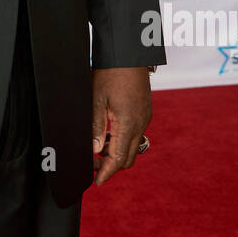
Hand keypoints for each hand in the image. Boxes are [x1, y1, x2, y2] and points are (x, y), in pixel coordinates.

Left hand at [91, 67, 151, 186]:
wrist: (129, 54)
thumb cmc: (111, 73)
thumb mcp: (97, 99)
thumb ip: (96, 127)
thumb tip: (96, 150)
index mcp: (128, 124)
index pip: (118, 158)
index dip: (106, 172)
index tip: (96, 182)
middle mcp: (140, 124)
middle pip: (128, 157)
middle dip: (110, 166)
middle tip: (92, 167)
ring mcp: (144, 118)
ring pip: (132, 146)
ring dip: (116, 152)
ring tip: (97, 150)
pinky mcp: (144, 112)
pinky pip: (135, 133)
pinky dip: (122, 140)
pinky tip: (108, 134)